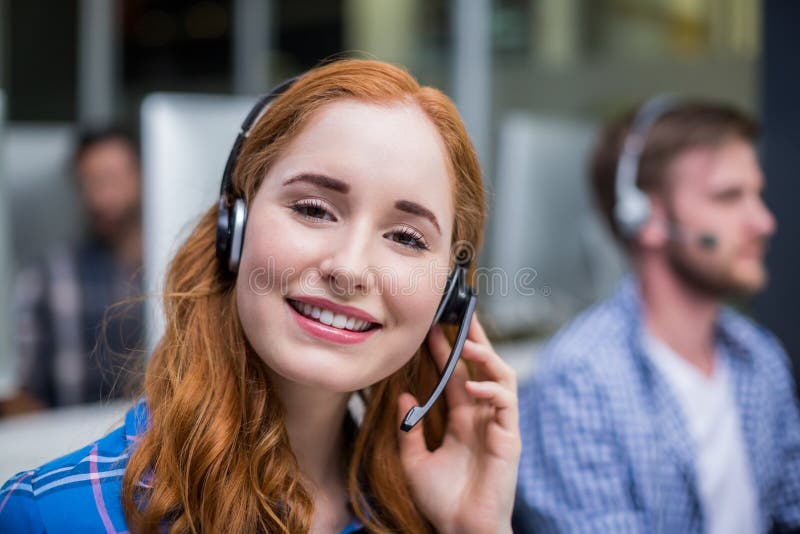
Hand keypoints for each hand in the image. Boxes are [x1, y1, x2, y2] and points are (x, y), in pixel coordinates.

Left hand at [398, 315, 519, 533]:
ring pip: (501, 378)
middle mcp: (482, 418)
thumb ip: (408, 429)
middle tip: (461, 313)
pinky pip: (507, 404)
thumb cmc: (442, 502)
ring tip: (467, 343)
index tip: (433, 327)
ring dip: (486, 357)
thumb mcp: (414, 462)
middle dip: (474, 340)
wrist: (462, 530)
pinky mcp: (510, 438)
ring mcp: (498, 425)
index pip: (457, 376)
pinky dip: (491, 390)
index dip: (447, 351)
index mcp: (463, 421)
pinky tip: (473, 385)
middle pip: (483, 368)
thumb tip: (403, 395)